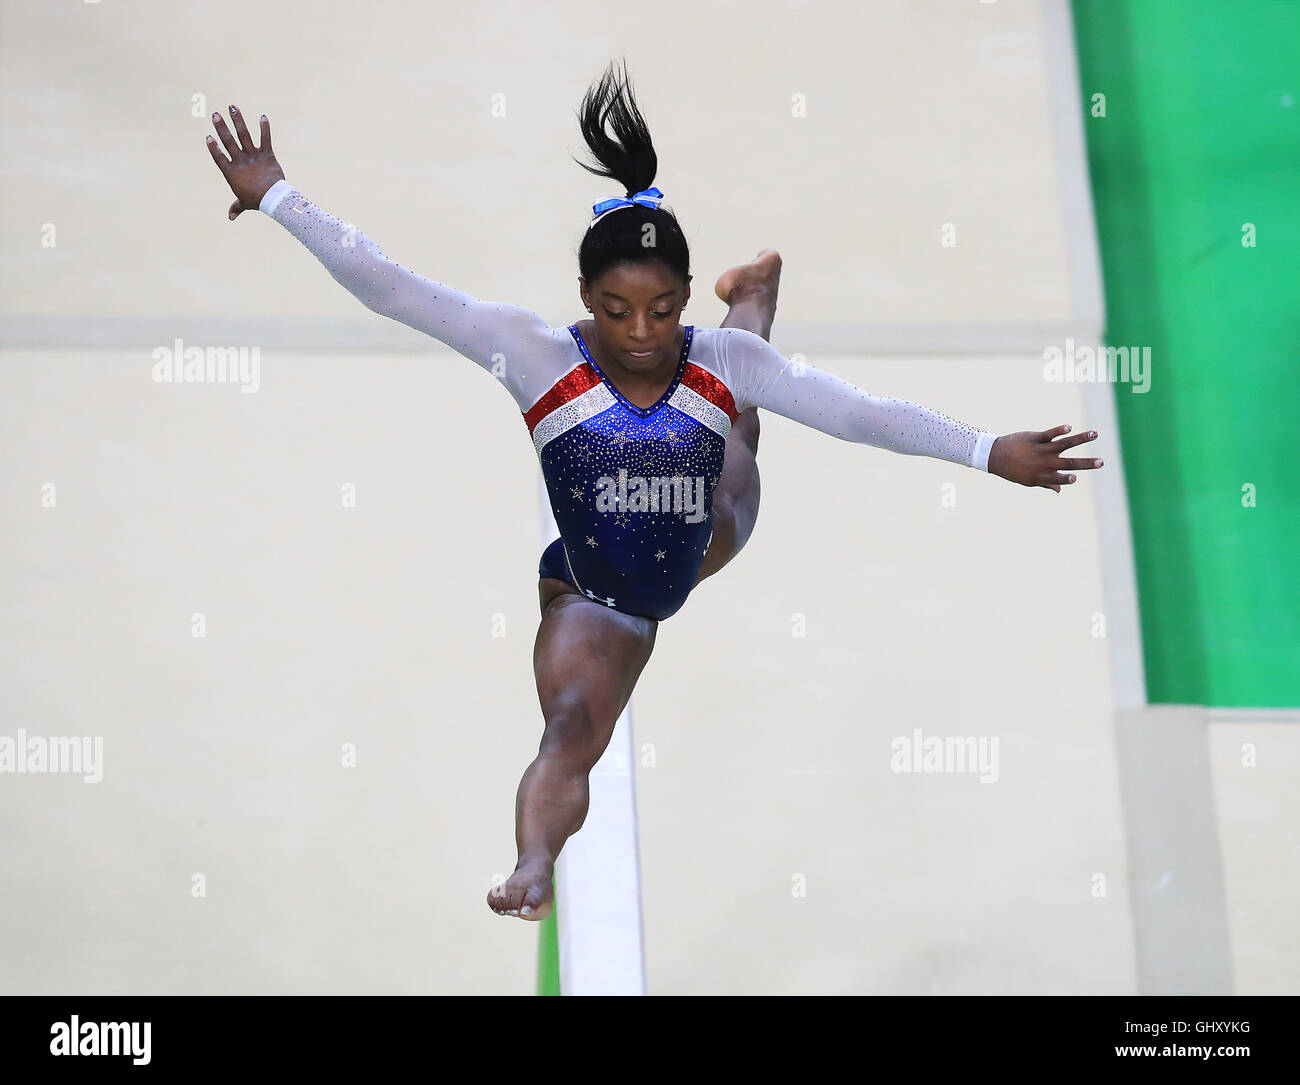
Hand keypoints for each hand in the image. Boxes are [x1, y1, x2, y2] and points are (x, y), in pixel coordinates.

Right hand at [205, 105, 284, 220]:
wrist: (275, 199)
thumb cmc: (257, 201)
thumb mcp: (244, 203)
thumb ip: (236, 207)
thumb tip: (231, 218)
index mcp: (232, 172)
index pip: (219, 157)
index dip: (213, 148)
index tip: (208, 137)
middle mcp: (241, 161)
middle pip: (229, 142)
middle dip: (221, 128)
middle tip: (215, 114)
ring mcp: (254, 157)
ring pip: (244, 136)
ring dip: (238, 121)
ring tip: (232, 107)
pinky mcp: (267, 155)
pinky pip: (266, 139)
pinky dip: (265, 128)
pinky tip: (263, 116)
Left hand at [986, 425, 1103, 492]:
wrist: (996, 455)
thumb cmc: (1014, 470)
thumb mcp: (1028, 480)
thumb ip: (1046, 483)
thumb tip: (1060, 489)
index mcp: (1043, 475)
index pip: (1059, 478)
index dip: (1066, 479)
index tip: (1074, 477)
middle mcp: (1044, 463)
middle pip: (1068, 463)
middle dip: (1086, 463)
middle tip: (1101, 462)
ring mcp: (1040, 450)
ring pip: (1064, 444)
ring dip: (1081, 439)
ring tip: (1095, 434)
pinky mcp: (1035, 438)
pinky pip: (1049, 434)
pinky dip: (1059, 430)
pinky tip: (1069, 428)